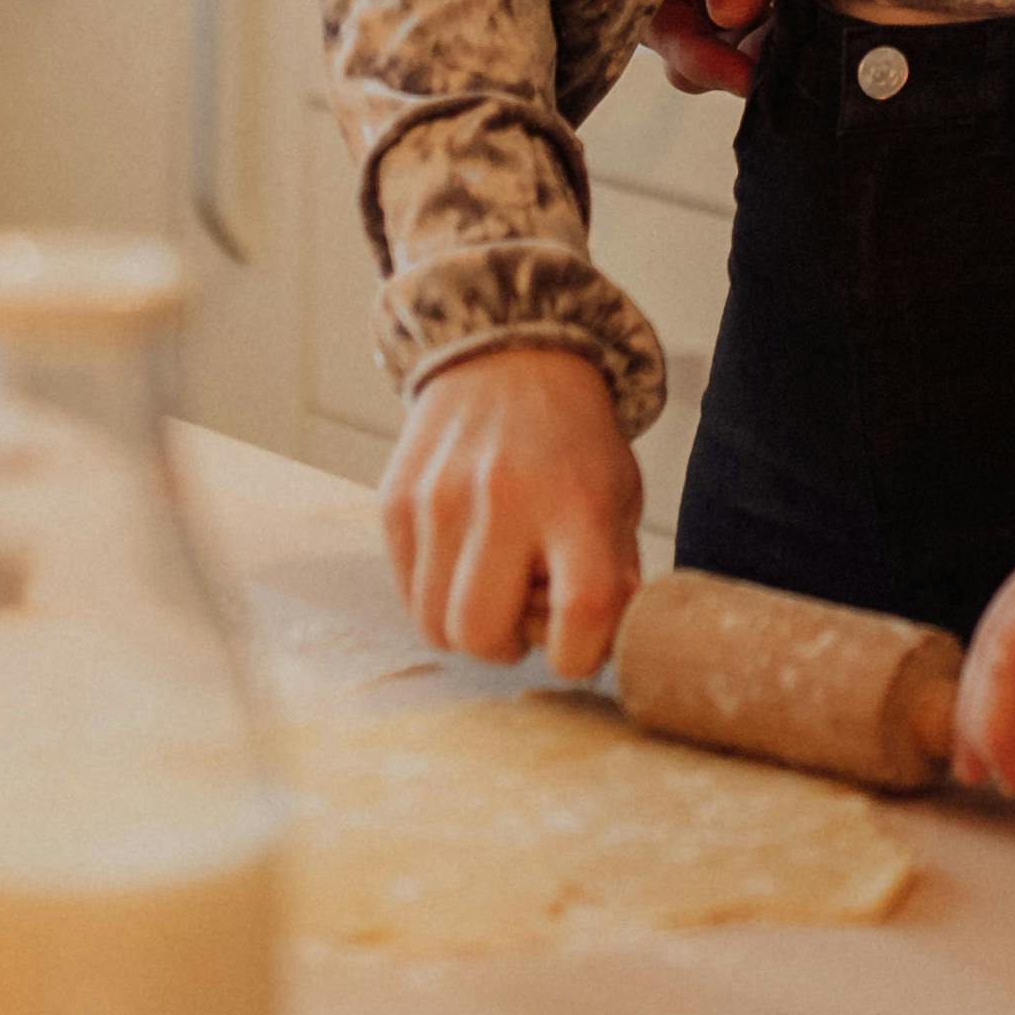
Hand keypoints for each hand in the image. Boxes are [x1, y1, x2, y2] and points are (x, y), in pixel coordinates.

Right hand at [384, 347, 643, 675]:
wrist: (507, 358)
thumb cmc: (573, 441)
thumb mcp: (619, 496)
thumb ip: (615, 573)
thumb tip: (603, 644)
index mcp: (575, 502)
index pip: (580, 612)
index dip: (580, 656)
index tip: (577, 649)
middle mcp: (501, 500)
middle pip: (482, 635)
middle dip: (506, 646)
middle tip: (523, 615)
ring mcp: (438, 501)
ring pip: (434, 626)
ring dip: (467, 625)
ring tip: (493, 583)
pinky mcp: (395, 502)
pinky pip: (407, 593)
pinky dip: (437, 594)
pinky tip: (464, 558)